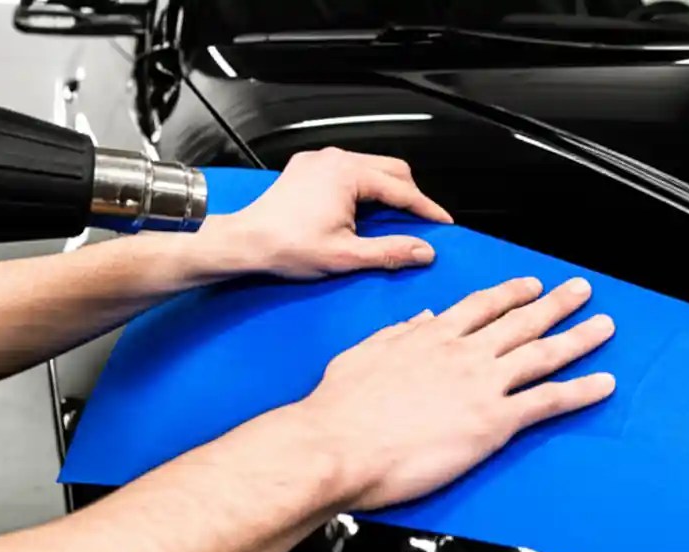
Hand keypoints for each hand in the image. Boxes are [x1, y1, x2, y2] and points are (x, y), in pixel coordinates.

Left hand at [208, 148, 452, 279]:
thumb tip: (425, 252)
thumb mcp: (346, 256)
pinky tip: (363, 207)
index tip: (443, 223)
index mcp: (348, 174)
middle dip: (409, 195)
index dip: (426, 209)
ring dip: (386, 188)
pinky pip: (346, 168)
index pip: (401, 190)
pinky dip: (362, 184)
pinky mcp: (306, 166)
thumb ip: (390, 252)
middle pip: (390, 170)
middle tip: (421, 221)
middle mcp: (335, 158)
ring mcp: (319, 159)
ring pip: (369, 166)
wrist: (245, 242)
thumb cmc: (288, 247)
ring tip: (395, 215)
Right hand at [291, 276, 615, 509]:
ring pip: (542, 353)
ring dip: (578, 337)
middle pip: (521, 321)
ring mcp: (482, 385)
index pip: (481, 306)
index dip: (511, 293)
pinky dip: (580, 391)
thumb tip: (421, 319)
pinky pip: (547, 401)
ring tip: (603, 326)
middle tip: (581, 291)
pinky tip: (603, 384)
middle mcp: (463, 353)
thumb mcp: (363, 354)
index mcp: (430, 336)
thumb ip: (398, 335)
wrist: (338, 444)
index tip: (530, 285)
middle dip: (556, 304)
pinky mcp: (493, 422)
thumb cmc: (340, 409)